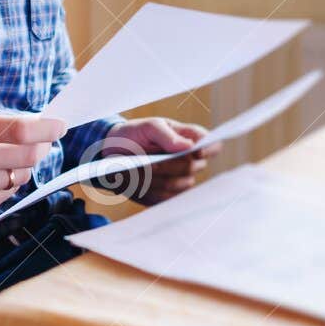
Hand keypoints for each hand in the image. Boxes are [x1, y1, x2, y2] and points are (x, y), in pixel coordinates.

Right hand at [0, 111, 64, 218]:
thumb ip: (2, 124)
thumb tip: (44, 128)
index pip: (21, 130)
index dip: (47, 128)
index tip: (60, 125)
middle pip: (29, 156)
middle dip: (43, 146)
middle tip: (44, 140)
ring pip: (21, 176)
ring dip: (23, 166)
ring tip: (8, 158)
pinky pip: (8, 193)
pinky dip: (8, 182)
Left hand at [102, 117, 219, 205]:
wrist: (113, 151)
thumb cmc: (135, 134)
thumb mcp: (147, 127)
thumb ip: (166, 135)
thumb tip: (188, 146)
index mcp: (189, 138)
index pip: (212, 144)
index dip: (209, 148)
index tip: (196, 151)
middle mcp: (189, 161)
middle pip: (192, 168)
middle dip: (169, 166)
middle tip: (148, 163)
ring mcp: (179, 180)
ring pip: (178, 185)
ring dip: (156, 180)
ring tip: (136, 172)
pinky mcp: (166, 195)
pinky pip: (165, 199)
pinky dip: (149, 191)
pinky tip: (135, 184)